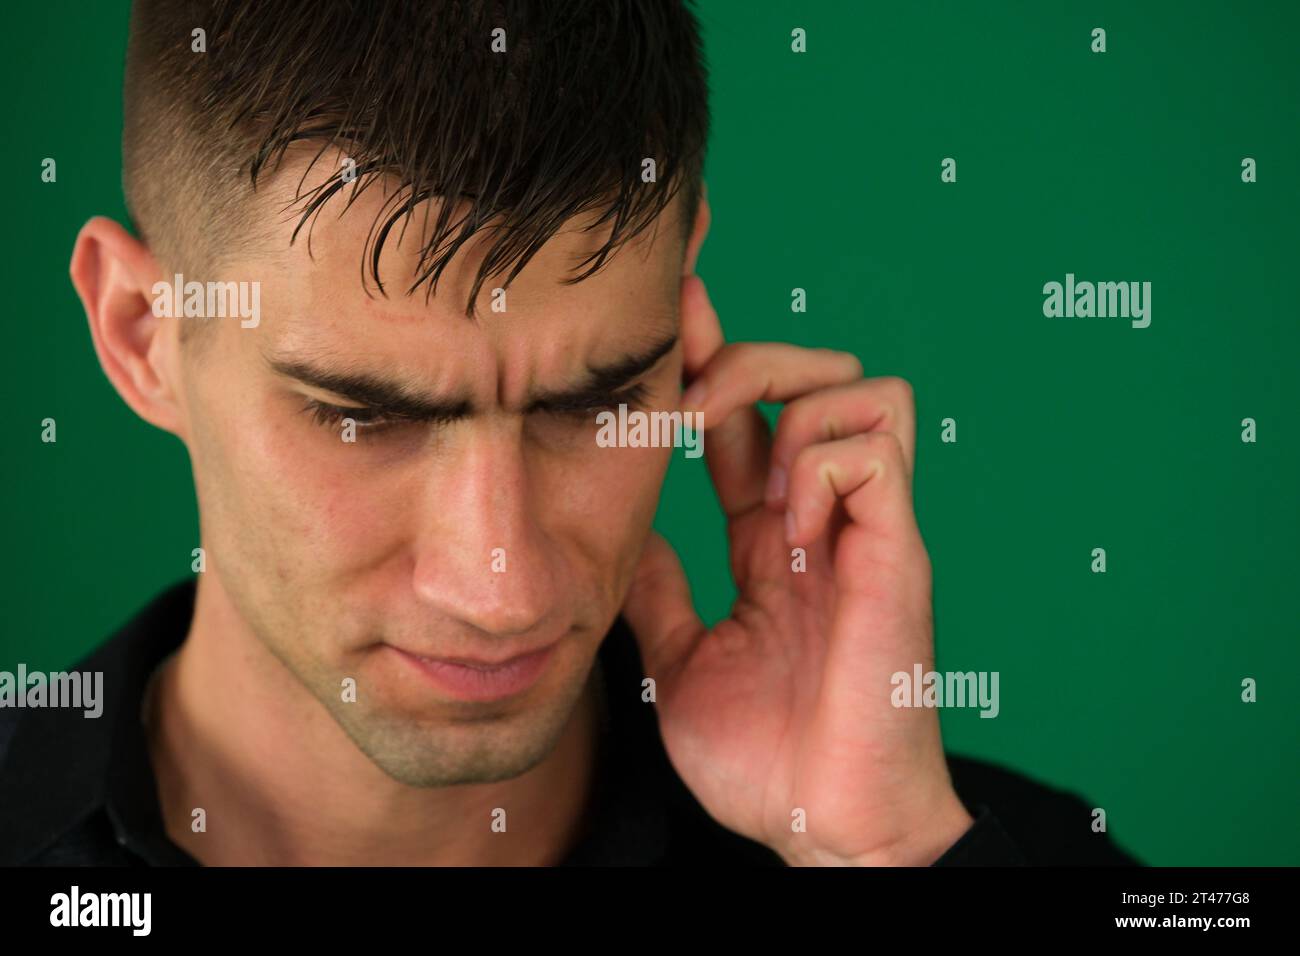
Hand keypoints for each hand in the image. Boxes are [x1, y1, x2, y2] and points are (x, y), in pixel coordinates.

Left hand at [620, 274, 973, 865]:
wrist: (823, 830)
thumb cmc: (765, 759)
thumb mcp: (683, 659)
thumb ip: (661, 591)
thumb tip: (623, 533)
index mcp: (772, 538)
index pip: (747, 419)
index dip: (710, 363)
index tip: (668, 321)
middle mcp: (823, 520)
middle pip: (812, 375)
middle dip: (746, 361)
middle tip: (688, 408)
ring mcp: (866, 533)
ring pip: (864, 392)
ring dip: (792, 417)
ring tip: (760, 494)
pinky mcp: (898, 556)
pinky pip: (874, 454)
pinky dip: (822, 469)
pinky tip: (791, 532)